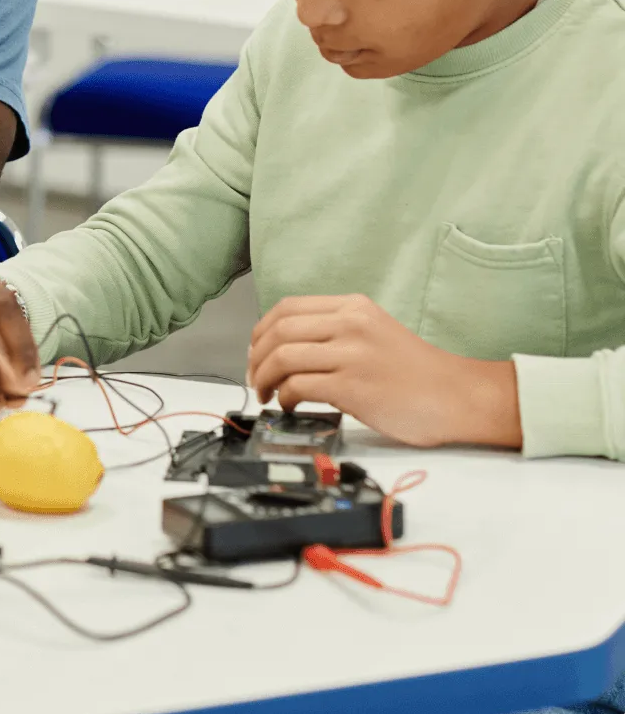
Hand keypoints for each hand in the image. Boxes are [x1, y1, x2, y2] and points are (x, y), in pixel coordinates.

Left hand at [246, 293, 522, 448]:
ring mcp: (352, 354)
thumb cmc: (417, 372)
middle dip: (256, 356)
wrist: (458, 397)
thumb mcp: (375, 332)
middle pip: (279, 331)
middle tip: (254, 377)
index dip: (261, 330)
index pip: (287, 307)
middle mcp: (351, 324)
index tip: (255, 349)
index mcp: (354, 307)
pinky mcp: (353, 386)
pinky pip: (298, 386)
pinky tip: (289, 406)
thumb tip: (287, 350)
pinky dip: (284, 397)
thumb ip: (336, 332)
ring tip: (266, 395)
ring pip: (283, 356)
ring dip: (264, 378)